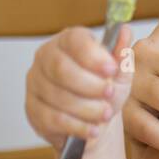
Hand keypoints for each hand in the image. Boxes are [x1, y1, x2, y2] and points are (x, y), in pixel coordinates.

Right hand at [25, 25, 132, 153]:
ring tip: (106, 114)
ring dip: (87, 108)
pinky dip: (77, 126)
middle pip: (61, 68)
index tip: (112, 70)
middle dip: (90, 85)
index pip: (74, 40)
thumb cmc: (107, 90)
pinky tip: (92, 129)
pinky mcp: (32, 110)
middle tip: (110, 94)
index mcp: (68, 41)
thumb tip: (125, 30)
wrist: (96, 121)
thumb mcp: (120, 73)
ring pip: (57, 96)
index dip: (93, 56)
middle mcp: (46, 58)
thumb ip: (121, 55)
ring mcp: (35, 84)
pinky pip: (53, 119)